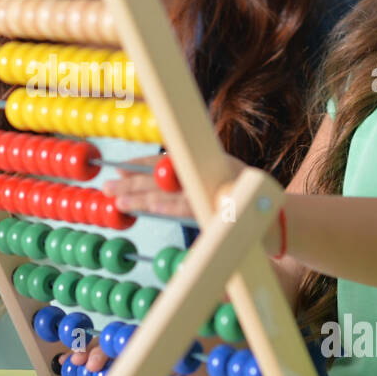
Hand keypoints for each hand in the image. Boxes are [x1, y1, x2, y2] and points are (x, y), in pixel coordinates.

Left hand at [101, 154, 248, 216]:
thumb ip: (180, 184)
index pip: (163, 161)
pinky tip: (150, 209)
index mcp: (198, 162)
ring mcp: (209, 186)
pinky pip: (187, 206)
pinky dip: (168, 207)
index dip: (138, 165)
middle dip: (130, 182)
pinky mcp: (216, 205)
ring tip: (117, 202)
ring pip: (168, 192)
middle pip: (159, 176)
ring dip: (141, 197)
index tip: (117, 169)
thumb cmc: (235, 199)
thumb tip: (142, 184)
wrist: (270, 214)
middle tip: (106, 187)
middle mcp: (202, 169)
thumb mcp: (206, 184)